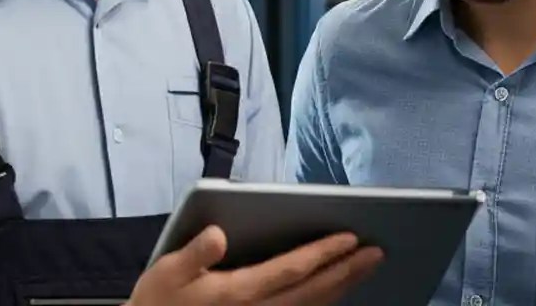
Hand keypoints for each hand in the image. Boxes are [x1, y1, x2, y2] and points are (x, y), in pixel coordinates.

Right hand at [127, 225, 382, 305]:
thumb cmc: (158, 304)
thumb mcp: (166, 274)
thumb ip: (194, 254)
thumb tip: (218, 235)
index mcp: (238, 293)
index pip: (292, 270)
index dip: (323, 254)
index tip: (351, 239)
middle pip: (313, 291)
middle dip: (347, 271)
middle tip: (377, 253)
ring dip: (342, 287)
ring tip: (365, 268)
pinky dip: (323, 304)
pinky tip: (335, 292)